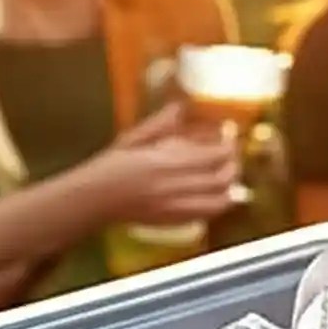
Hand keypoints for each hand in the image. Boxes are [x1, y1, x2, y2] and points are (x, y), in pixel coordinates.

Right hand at [87, 104, 239, 223]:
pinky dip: (219, 204)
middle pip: (221, 179)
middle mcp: (174, 186)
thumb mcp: (132, 139)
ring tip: (228, 176)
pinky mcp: (174, 221)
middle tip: (232, 156)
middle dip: (233, 166)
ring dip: (230, 188)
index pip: (211, 156)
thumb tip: (180, 107)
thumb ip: (159, 125)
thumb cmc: (110, 166)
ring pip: (219, 201)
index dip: (227, 147)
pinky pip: (207, 215)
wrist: (94, 199)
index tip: (230, 138)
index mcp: (164, 162)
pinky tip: (217, 194)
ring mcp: (176, 207)